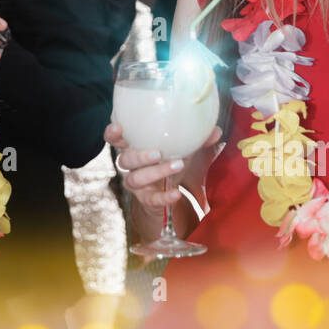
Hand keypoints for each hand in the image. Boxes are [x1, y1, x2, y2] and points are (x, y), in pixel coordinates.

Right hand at [105, 121, 221, 213]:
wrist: (169, 196)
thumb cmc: (170, 163)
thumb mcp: (183, 150)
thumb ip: (197, 140)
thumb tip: (216, 130)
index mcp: (134, 147)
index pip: (115, 139)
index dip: (112, 134)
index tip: (119, 128)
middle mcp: (131, 166)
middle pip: (125, 159)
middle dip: (140, 156)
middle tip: (158, 152)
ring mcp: (137, 185)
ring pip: (136, 179)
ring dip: (155, 173)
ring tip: (177, 166)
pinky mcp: (146, 201)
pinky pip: (150, 200)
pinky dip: (163, 197)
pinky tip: (175, 194)